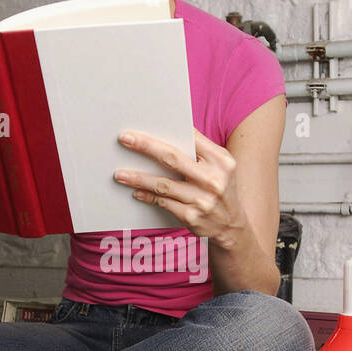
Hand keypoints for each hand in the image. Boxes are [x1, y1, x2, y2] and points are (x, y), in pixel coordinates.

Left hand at [113, 127, 245, 244]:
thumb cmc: (220, 188)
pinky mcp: (191, 217)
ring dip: (138, 177)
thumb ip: (201, 150)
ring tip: (119, 173)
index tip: (145, 124)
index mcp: (221, 160)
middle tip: (124, 139)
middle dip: (146, 146)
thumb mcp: (221, 166)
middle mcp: (212, 179)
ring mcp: (202, 200)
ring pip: (163, 184)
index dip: (167, 130)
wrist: (232, 226)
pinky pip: (163, 203)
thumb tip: (168, 132)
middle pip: (172, 158)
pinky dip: (147, 196)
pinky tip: (135, 191)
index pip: (191, 139)